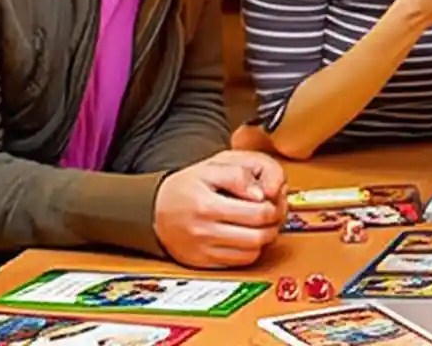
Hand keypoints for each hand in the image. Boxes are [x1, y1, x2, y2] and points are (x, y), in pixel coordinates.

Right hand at [153, 150, 286, 268]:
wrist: (155, 210)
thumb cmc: (186, 187)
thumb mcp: (210, 168)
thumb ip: (238, 175)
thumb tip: (261, 194)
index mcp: (206, 205)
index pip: (258, 213)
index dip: (274, 205)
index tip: (274, 198)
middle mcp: (204, 231)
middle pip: (259, 235)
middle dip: (275, 222)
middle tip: (276, 210)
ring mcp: (203, 250)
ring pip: (253, 251)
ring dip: (266, 237)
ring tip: (263, 222)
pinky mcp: (204, 263)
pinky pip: (240, 262)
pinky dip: (251, 249)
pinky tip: (249, 235)